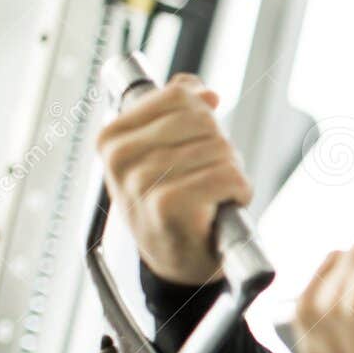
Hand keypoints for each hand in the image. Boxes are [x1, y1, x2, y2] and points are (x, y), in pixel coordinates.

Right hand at [95, 73, 252, 285]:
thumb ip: (177, 113)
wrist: (178, 262)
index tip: (195, 147)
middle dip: (220, 148)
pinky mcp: (170, 206)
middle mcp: (120, 158)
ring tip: (211, 197)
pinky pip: (229, 177)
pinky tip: (221, 208)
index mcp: (113, 137)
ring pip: (220, 149)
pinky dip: (240, 191)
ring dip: (231, 173)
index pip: (179, 97)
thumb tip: (202, 90)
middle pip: (204, 121)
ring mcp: (142, 182)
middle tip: (208, 178)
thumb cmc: (173, 205)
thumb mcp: (164, 153)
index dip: (205, 118)